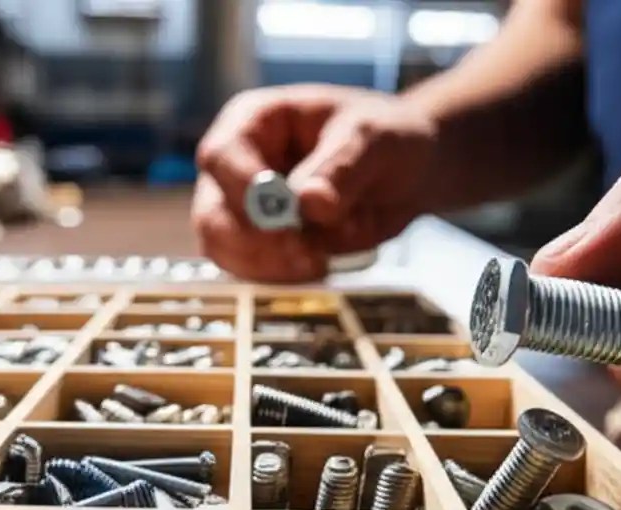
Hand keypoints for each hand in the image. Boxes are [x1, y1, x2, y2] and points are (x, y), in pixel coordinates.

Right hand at [193, 84, 438, 282]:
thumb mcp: (374, 140)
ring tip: (321, 259)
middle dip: (255, 242)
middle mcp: (237, 166)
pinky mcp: (259, 244)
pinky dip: (283, 277)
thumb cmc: (384, 137)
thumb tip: (310, 203)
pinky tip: (321, 264)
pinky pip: (250, 271)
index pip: (221, 155)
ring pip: (225, 250)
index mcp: (253, 122)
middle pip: (211, 213)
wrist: (408, 172)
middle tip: (306, 256)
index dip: (244, 191)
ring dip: (270, 265)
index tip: (284, 222)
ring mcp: (243, 209)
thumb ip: (342, 168)